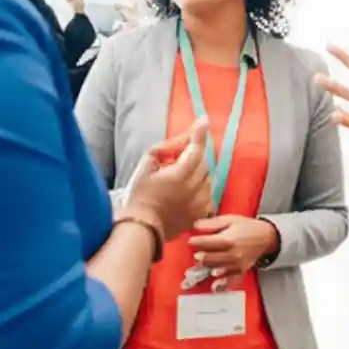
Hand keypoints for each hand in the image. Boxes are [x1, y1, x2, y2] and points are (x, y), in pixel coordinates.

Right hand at [126, 120, 213, 240]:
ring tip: (179, 181)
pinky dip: (201, 189)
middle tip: (177, 162)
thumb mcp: (146, 165)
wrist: (142, 227)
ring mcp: (200, 202)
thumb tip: (182, 140)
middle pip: (202, 163)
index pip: (195, 149)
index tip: (204, 121)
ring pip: (207, 178)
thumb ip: (165, 148)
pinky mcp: (201, 213)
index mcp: (180, 174)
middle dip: (193, 157)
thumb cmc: (140, 195)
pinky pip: (208, 195)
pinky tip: (186, 194)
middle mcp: (194, 188)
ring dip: (197, 174)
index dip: (199, 134)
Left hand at [187, 214, 278, 282]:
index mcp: (228, 239)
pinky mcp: (240, 271)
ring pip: (217, 269)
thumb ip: (212, 223)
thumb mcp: (229, 219)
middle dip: (201, 256)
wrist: (265, 236)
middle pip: (211, 258)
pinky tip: (214, 286)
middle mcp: (232, 254)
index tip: (190, 241)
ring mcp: (236, 264)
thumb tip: (195, 225)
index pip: (208, 243)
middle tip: (194, 254)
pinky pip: (230, 279)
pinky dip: (222, 284)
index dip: (197, 242)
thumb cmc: (246, 226)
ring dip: (207, 269)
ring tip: (198, 267)